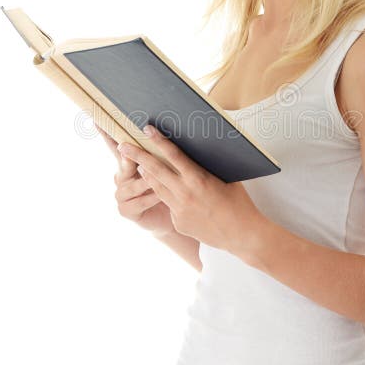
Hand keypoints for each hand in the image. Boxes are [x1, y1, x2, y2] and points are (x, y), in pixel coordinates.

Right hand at [95, 123, 176, 237]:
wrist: (171, 216)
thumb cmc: (169, 187)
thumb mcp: (163, 169)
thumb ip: (156, 154)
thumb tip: (156, 131)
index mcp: (128, 164)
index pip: (116, 146)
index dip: (106, 134)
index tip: (96, 121)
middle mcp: (121, 177)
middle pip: (122, 164)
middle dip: (127, 157)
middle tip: (128, 150)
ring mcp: (121, 194)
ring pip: (131, 185)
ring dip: (145, 181)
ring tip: (158, 177)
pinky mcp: (126, 210)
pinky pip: (138, 202)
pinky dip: (150, 198)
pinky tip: (160, 197)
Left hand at [117, 124, 262, 253]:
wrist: (241, 235)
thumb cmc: (239, 203)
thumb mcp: (226, 178)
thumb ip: (208, 167)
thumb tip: (198, 153)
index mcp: (198, 179)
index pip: (173, 155)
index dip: (159, 141)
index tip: (146, 129)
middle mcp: (184, 193)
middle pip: (155, 170)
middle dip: (137, 157)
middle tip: (123, 146)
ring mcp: (179, 210)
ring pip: (157, 188)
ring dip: (148, 175)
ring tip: (140, 166)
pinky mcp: (178, 222)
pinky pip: (170, 205)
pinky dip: (171, 198)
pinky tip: (179, 198)